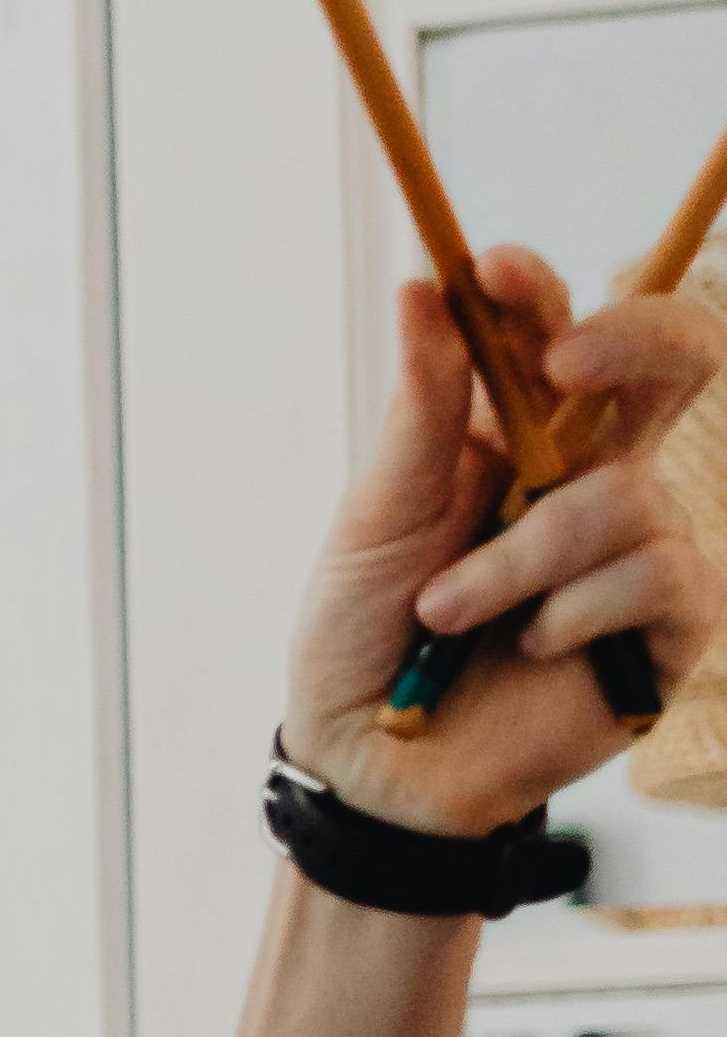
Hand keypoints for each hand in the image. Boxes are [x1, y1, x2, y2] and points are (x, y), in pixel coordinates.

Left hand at [284, 254, 724, 826]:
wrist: (375, 765)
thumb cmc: (365, 637)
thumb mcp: (378, 517)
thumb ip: (421, 412)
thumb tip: (423, 288)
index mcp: (517, 437)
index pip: (556, 333)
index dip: (539, 289)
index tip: (491, 271)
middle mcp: (591, 476)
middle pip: (672, 365)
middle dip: (636, 339)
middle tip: (562, 365)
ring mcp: (639, 548)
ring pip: (628, 495)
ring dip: (523, 557)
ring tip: (449, 614)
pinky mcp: (668, 626)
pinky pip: (659, 575)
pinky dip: (574, 611)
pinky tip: (532, 648)